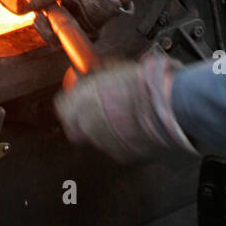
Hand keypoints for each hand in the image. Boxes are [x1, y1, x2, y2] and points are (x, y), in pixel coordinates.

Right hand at [28, 0, 130, 37]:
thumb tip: (24, 9)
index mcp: (64, 11)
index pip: (47, 25)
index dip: (40, 23)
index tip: (36, 16)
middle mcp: (71, 21)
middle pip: (51, 35)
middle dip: (43, 29)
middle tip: (40, 19)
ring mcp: (80, 28)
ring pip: (59, 41)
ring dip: (50, 33)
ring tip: (50, 20)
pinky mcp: (90, 33)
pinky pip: (74, 41)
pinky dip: (65, 36)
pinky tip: (60, 25)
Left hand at [54, 50, 197, 163]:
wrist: (163, 104)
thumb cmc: (141, 83)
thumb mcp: (111, 71)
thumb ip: (94, 79)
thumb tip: (89, 76)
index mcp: (81, 101)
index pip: (61, 106)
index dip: (70, 101)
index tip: (76, 98)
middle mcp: (87, 124)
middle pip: (73, 127)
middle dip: (81, 120)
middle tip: (94, 111)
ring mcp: (102, 141)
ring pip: (95, 137)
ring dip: (103, 128)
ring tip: (121, 116)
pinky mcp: (120, 154)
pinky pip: (114, 146)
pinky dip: (120, 138)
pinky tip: (132, 127)